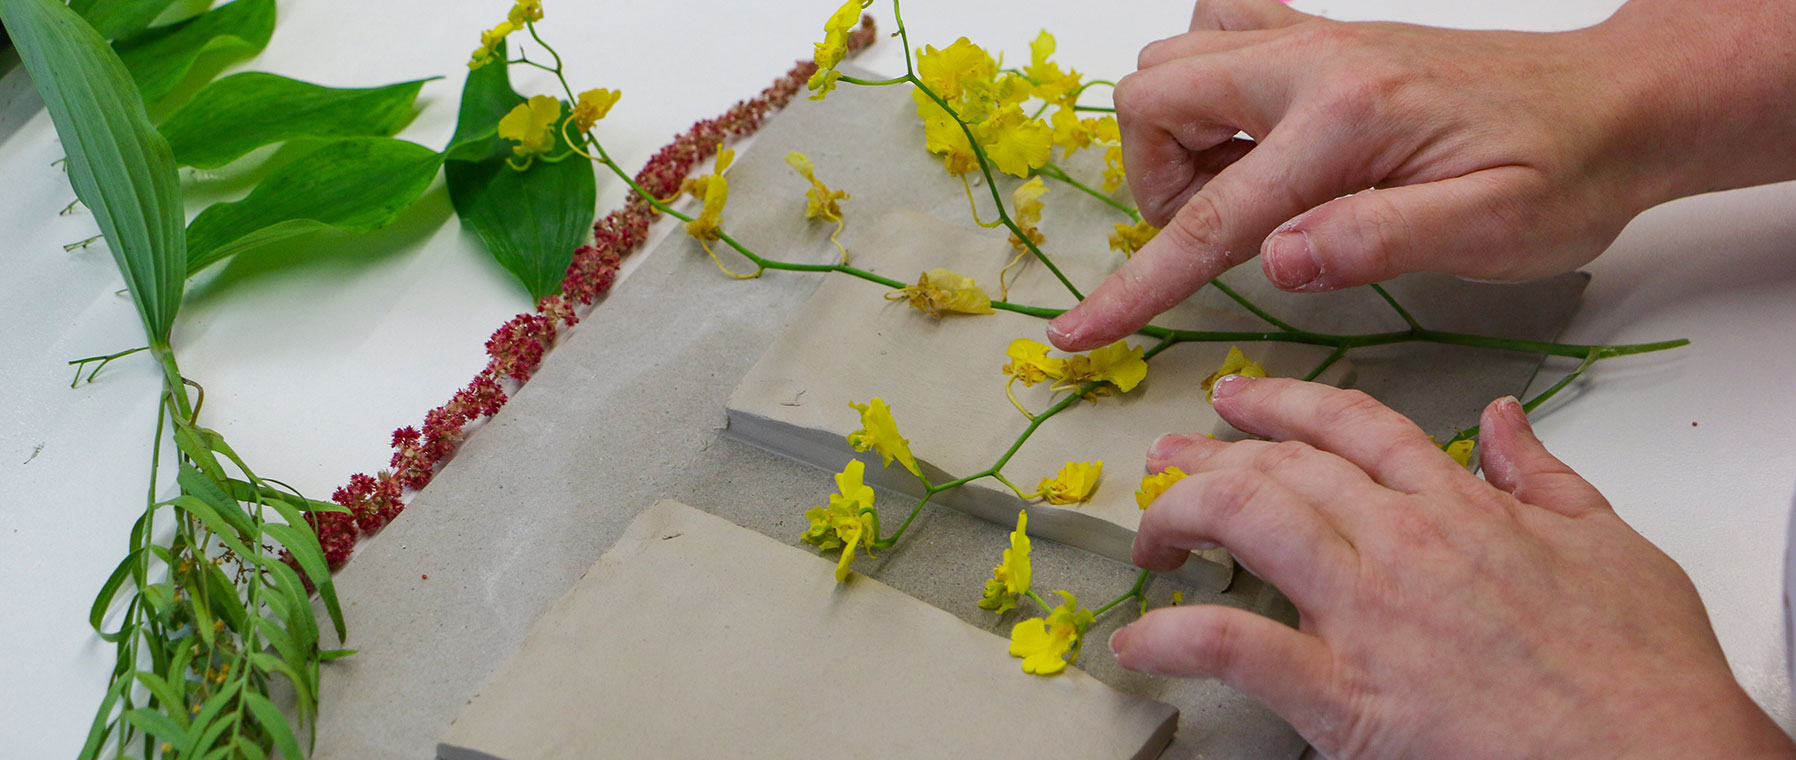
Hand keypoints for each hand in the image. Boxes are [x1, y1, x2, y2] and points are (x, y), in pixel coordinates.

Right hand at [1047, 0, 1795, 350]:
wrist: (1619, 102)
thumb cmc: (1568, 170)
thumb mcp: (1493, 229)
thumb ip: (1379, 239)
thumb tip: (1278, 261)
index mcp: (1348, 120)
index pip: (1211, 216)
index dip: (1136, 285)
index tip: (1079, 330)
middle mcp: (1315, 63)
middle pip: (1156, 100)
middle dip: (1154, 180)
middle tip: (1214, 233)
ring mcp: (1315, 41)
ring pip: (1175, 58)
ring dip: (1174, 133)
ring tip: (1239, 191)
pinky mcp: (1324, 40)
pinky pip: (1218, 30)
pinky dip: (1204, 85)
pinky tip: (1250, 137)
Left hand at [1111, 376, 1795, 758]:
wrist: (1658, 757)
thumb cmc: (1642, 669)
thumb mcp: (1609, 543)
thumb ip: (1543, 476)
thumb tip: (1504, 419)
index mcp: (1458, 504)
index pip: (1350, 427)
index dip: (1281, 402)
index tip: (1235, 398)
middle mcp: (1401, 542)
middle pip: (1279, 467)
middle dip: (1207, 455)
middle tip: (1163, 461)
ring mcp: (1367, 613)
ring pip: (1247, 522)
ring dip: (1180, 517)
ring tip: (1148, 534)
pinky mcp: (1347, 694)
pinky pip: (1236, 646)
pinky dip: (1176, 636)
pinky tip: (1144, 639)